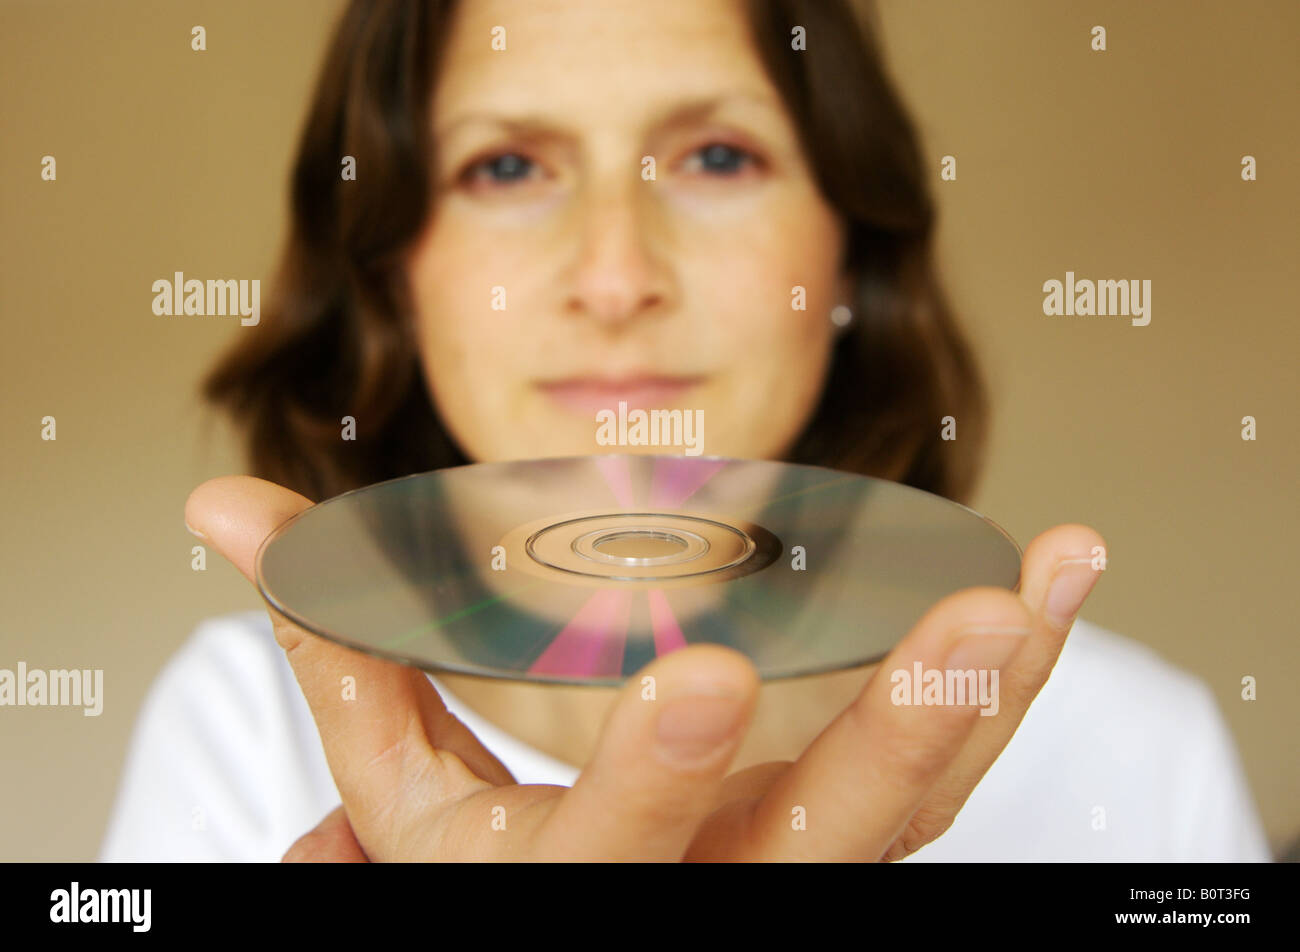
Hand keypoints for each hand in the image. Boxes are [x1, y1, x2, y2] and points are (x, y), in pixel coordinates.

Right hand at [186, 475, 1103, 861]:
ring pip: (920, 805)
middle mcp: (713, 883)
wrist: (571, 906)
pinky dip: (1006, 681)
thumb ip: (340, 639)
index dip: (655, 769)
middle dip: (899, 735)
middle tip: (973, 620)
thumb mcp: (399, 773)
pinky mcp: (857, 833)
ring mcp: (801, 865)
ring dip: (996, 690)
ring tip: (1049, 572)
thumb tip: (224, 512)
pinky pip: (949, 769)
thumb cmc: (478, 847)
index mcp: (581, 882)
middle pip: (823, 838)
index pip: (617, 841)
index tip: (705, 670)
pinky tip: (1045, 584)